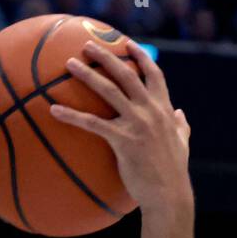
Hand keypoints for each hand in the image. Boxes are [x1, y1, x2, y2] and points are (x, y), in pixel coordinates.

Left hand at [49, 41, 191, 211]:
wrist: (169, 194)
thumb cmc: (173, 171)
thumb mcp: (183, 143)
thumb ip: (181, 126)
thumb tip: (181, 114)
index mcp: (164, 109)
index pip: (154, 74)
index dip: (141, 56)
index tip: (127, 43)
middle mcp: (151, 110)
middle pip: (127, 74)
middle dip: (106, 56)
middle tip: (87, 46)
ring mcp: (137, 123)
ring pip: (108, 90)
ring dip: (87, 74)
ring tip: (69, 64)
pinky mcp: (122, 140)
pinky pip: (92, 123)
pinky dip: (71, 115)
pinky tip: (53, 110)